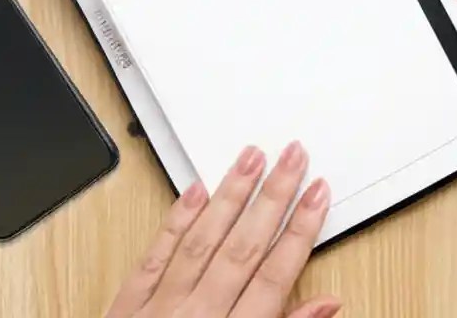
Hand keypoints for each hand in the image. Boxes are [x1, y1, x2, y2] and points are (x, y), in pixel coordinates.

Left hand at [106, 142, 340, 317]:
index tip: (319, 194)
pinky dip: (176, 222)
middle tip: (293, 155)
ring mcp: (160, 309)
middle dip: (273, 197)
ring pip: (202, 240)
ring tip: (251, 157)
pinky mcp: (127, 307)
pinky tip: (195, 191)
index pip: (275, 275)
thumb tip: (328, 306)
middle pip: (243, 247)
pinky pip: (155, 255)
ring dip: (230, 195)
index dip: (301, 231)